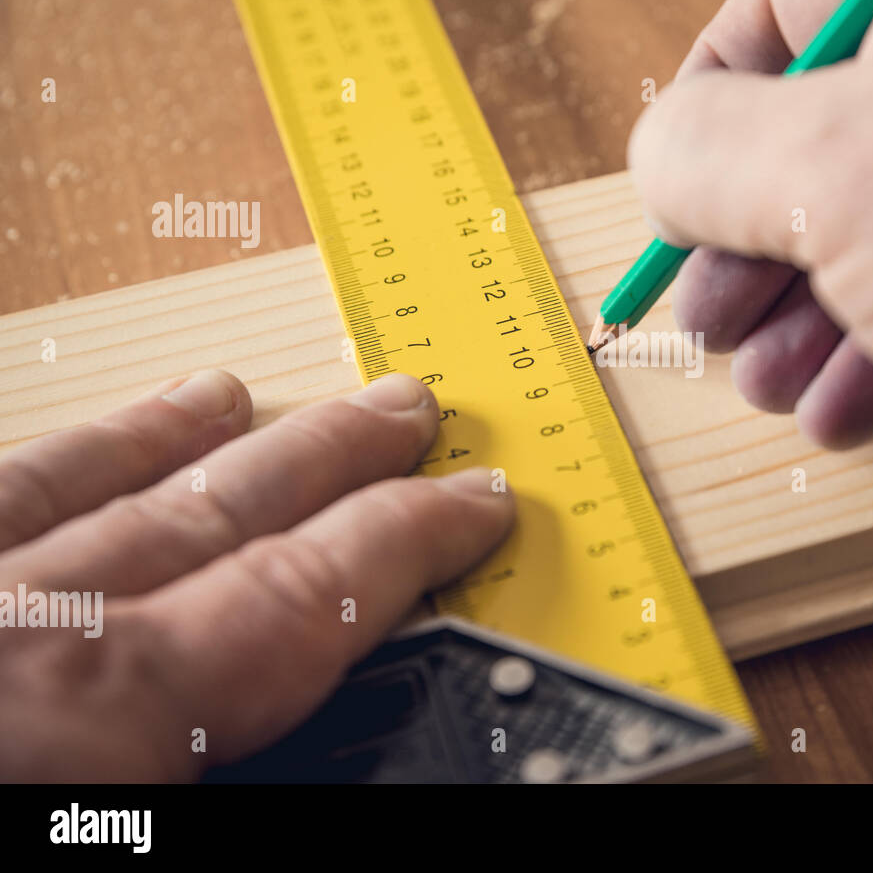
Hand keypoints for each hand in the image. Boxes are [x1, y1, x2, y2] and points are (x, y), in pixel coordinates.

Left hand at [0, 371, 512, 779]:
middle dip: (331, 461)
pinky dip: (69, 462)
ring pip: (107, 494)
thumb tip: (342, 751)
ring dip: (191, 444)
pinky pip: (4, 500)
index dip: (405, 542)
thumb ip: (254, 781)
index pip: (303, 598)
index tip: (473, 507)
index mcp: (104, 712)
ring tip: (242, 398)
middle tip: (404, 414)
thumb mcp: (135, 848)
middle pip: (225, 517)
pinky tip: (102, 438)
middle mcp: (35, 627)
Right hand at [629, 0, 872, 584]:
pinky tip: (839, 410)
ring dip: (794, 315)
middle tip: (709, 315)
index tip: (678, 189)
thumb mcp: (823, 176)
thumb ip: (703, 150)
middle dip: (746, 240)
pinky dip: (865, 351)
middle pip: (812, 130)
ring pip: (860, 226)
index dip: (709, 93)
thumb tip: (665, 161)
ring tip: (768, 382)